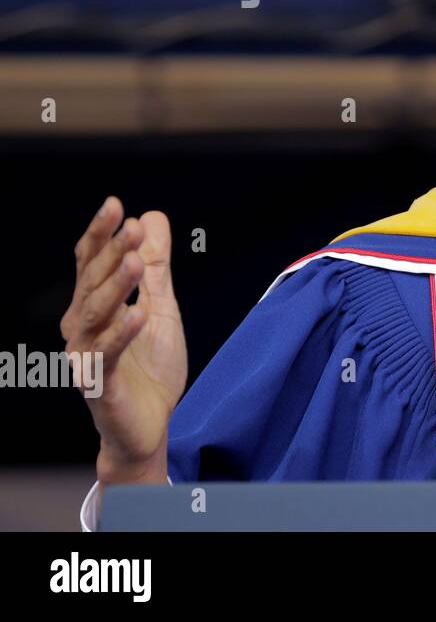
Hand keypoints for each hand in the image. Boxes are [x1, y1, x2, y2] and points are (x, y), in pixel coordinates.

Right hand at [60, 197, 186, 484]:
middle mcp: (82, 327)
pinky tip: (137, 314)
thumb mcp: (160, 307)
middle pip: (92, 282)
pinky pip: (106, 355)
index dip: (101, 234)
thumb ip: (156, 267)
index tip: (116, 205)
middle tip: (132, 228)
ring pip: (95, 314)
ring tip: (136, 261)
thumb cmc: (149, 366)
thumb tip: (153, 217)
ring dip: (114, 286)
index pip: (91, 263)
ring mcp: (86, 355)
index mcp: (93, 306)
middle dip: (111, 253)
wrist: (151, 423)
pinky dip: (121, 333)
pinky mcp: (98, 383)